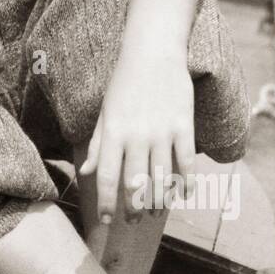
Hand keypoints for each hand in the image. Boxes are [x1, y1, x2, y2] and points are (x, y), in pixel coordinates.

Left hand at [79, 47, 194, 220]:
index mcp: (113, 133)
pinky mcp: (184, 125)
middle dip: (134, 209)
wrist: (153, 52)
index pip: (108, 177)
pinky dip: (186, 183)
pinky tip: (184, 195)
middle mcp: (136, 136)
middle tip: (134, 222)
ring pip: (163, 179)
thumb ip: (98, 145)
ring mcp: (162, 132)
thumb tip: (88, 173)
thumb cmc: (123, 83)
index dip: (107, 203)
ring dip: (160, 202)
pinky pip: (187, 162)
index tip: (106, 221)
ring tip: (156, 212)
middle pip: (136, 184)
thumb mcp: (104, 113)